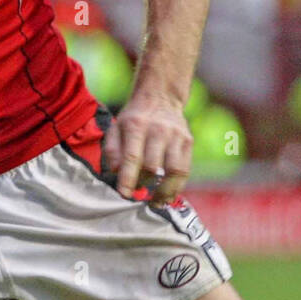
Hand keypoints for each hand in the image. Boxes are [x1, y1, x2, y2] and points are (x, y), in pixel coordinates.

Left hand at [104, 90, 192, 205]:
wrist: (160, 97)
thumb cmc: (134, 119)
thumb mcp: (116, 127)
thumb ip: (112, 150)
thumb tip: (115, 172)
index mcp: (136, 126)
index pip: (132, 157)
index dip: (128, 178)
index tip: (124, 195)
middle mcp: (158, 130)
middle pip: (152, 166)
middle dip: (143, 184)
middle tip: (137, 195)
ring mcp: (176, 136)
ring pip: (174, 171)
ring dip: (164, 191)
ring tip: (156, 203)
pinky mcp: (188, 142)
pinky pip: (185, 170)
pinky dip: (177, 186)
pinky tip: (168, 195)